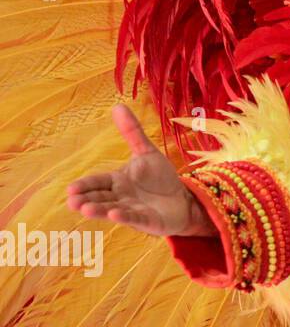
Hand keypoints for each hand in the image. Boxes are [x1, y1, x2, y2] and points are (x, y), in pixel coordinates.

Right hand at [66, 104, 214, 237]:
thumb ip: (132, 132)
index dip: (85, 186)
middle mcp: (120, 197)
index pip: (97, 182)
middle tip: (72, 201)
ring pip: (112, 210)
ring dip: (99, 210)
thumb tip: (117, 106)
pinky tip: (114, 214)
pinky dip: (124, 217)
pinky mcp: (147, 221)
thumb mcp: (146, 152)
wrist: (182, 200)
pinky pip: (134, 218)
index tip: (70, 189)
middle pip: (99, 198)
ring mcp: (132, 210)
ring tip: (85, 209)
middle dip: (86, 200)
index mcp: (117, 181)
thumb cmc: (160, 179)